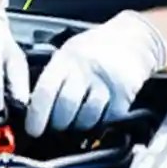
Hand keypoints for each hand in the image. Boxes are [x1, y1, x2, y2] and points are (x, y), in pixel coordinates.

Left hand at [25, 10, 166, 137]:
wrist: (134, 38)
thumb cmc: (96, 47)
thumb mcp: (69, 51)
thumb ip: (53, 75)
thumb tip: (33, 105)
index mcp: (66, 59)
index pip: (46, 91)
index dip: (37, 115)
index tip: (33, 129)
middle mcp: (85, 70)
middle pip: (66, 109)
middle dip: (58, 123)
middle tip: (58, 123)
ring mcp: (106, 82)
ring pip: (87, 118)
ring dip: (81, 123)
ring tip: (80, 115)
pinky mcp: (124, 95)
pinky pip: (107, 120)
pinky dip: (100, 122)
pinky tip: (99, 111)